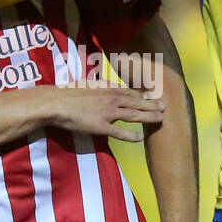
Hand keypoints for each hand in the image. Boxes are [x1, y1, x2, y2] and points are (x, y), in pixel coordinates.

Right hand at [49, 85, 165, 141]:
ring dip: (149, 117)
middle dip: (153, 104)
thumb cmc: (67, 92)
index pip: (131, 92)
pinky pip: (120, 133)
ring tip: (161, 119)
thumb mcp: (87, 83)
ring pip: (134, 115)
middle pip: (137, 102)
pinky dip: (132, 136)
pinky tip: (141, 138)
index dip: (144, 95)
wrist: (56, 102)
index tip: (153, 96)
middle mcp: (111, 99)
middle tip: (165, 106)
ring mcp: (107, 113)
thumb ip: (98, 86)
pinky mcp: (101, 126)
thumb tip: (102, 86)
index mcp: (107, 88)